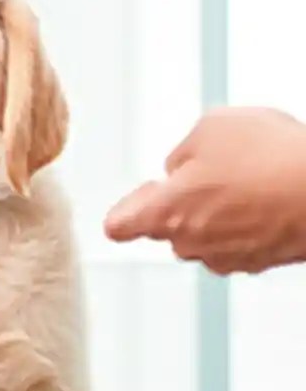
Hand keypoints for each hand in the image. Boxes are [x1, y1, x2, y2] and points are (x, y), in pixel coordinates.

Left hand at [104, 107, 305, 274]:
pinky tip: (268, 196)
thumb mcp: (211, 128)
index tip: (142, 195)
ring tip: (246, 181)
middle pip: (167, 228)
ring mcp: (227, 257)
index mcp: (165, 213)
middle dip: (180, 203)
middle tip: (206, 175)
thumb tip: (180, 168)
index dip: (127, 208)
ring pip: (205, 236)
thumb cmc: (271, 159)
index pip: (120, 226)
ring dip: (216, 214)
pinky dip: (248, 222)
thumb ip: (182, 152)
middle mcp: (191, 244)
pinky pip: (241, 241)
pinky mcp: (261, 262)